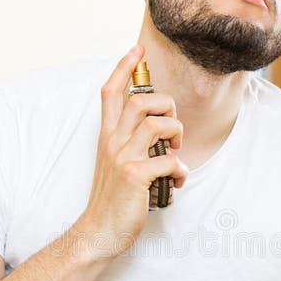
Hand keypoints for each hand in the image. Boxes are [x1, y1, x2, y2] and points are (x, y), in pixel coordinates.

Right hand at [77, 45, 187, 255]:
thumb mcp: (116, 164)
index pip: (111, 93)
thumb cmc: (113, 200)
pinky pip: (169, 161)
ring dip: (176, 135)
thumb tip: (161, 136)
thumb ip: (132, 145)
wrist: (99, 232)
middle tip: (172, 129)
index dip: (124, 68)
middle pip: (140, 101)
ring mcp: (122, 157)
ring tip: (176, 154)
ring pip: (156, 124)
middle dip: (166, 106)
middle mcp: (112, 142)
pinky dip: (181, 170)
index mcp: (106, 137)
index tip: (138, 49)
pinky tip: (178, 182)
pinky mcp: (134, 176)